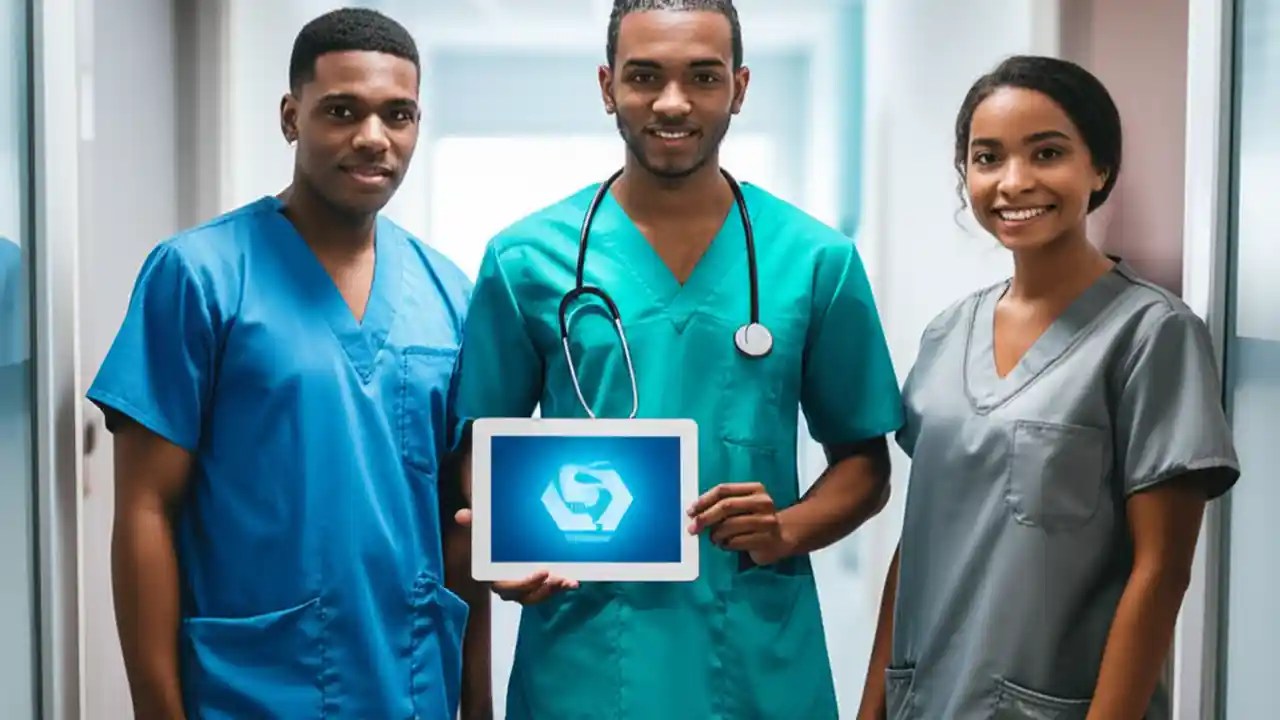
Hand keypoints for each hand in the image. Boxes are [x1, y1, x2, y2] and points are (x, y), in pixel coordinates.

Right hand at [454, 509, 578, 603]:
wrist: (500, 540)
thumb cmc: (490, 537)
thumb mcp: (481, 528)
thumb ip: (473, 523)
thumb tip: (461, 515)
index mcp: (493, 576)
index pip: (506, 587)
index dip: (524, 584)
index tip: (542, 571)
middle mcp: (508, 587)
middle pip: (525, 597)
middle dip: (543, 590)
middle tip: (558, 578)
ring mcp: (523, 588)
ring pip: (537, 596)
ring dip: (553, 591)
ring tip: (569, 581)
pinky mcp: (536, 585)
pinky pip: (547, 591)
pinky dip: (560, 587)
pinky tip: (573, 582)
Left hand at [687, 482, 792, 565]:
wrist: (783, 537)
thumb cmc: (755, 518)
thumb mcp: (743, 505)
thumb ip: (724, 504)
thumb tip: (695, 512)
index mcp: (756, 489)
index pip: (724, 490)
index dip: (704, 500)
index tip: (691, 511)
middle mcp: (763, 502)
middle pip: (726, 506)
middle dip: (705, 517)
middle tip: (693, 528)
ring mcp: (767, 522)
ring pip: (729, 526)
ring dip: (716, 534)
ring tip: (715, 538)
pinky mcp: (766, 540)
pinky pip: (736, 542)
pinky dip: (725, 544)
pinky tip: (726, 544)